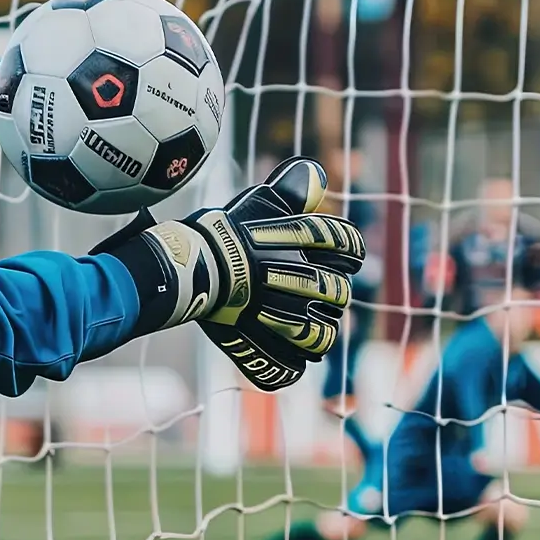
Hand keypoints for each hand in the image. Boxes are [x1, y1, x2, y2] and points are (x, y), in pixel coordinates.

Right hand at [89, 157, 365, 391]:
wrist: (189, 263)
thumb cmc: (224, 232)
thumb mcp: (260, 202)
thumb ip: (292, 189)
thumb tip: (317, 175)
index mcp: (311, 245)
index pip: (349, 245)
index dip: (349, 252)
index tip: (341, 257)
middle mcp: (308, 281)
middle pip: (340, 293)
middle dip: (330, 295)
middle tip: (310, 294)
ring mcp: (292, 316)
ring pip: (324, 334)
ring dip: (317, 331)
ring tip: (301, 327)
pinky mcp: (271, 345)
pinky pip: (296, 364)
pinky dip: (291, 362)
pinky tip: (286, 353)